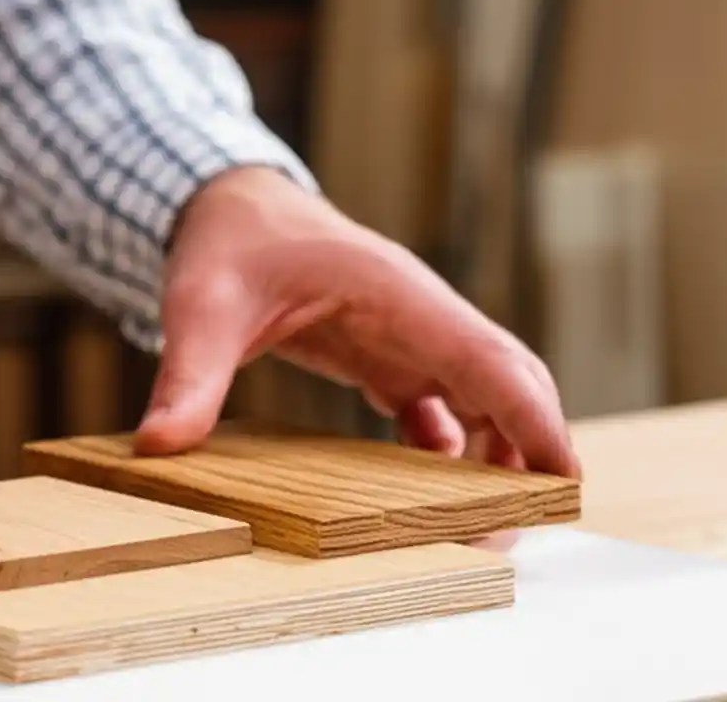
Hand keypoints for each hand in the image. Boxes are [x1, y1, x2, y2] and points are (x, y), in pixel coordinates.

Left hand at [135, 167, 579, 478]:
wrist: (227, 204)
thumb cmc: (227, 243)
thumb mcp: (201, 307)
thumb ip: (189, 374)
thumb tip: (160, 446)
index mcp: (394, 296)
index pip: (487, 357)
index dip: (534, 417)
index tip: (566, 474)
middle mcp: (416, 315)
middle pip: (504, 381)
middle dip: (529, 447)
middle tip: (528, 522)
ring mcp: (406, 335)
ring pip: (481, 396)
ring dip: (496, 452)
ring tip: (488, 521)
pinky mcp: (385, 354)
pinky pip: (439, 406)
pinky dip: (450, 449)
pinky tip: (432, 488)